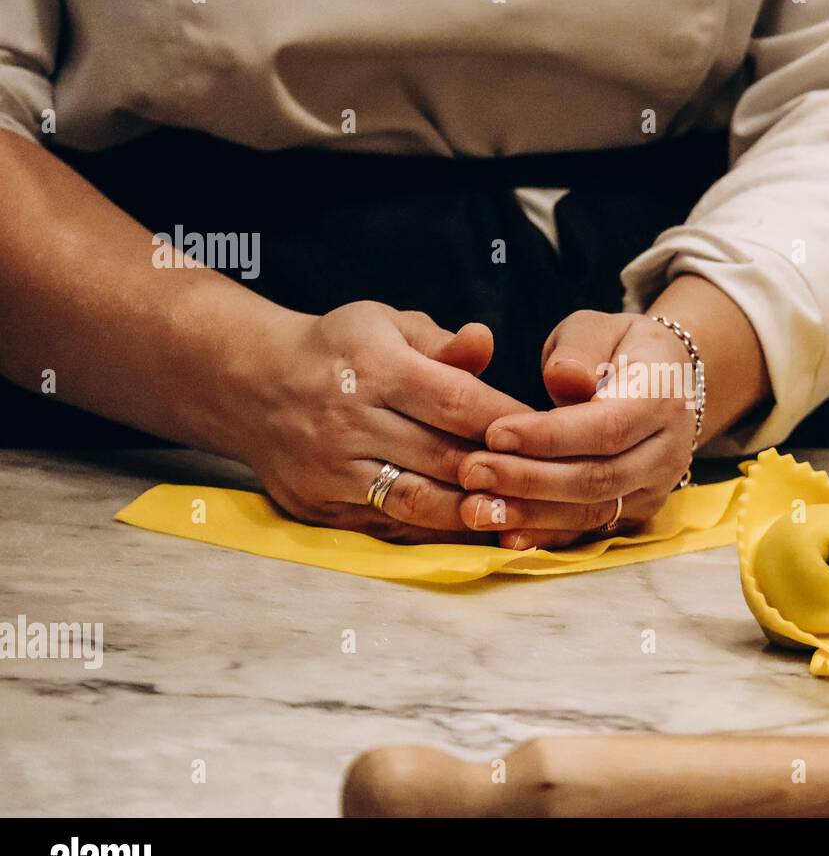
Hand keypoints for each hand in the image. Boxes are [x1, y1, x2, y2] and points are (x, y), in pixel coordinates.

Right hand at [232, 301, 530, 542]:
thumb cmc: (339, 350)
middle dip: (502, 473)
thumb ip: (441, 342)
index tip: (552, 434)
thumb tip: (485, 343)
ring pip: (419, 501)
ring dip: (473, 513)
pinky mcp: (316, 505)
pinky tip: (470, 529)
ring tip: (518, 515)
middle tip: (551, 483)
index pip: (458, 403)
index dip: (510, 423)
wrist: (250, 382)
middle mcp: (348, 420)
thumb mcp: (385, 325)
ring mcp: (329, 468)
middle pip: (445, 457)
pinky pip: (387, 524)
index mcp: (373, 367)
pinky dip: (432, 530)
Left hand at [455, 310, 697, 549]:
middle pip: (597, 478)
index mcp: (662, 399)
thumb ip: (580, 348)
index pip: (606, 427)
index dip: (550, 436)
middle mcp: (667, 452)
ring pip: (592, 513)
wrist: (665, 383)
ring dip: (531, 515)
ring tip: (476, 508)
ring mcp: (655, 489)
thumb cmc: (618, 348)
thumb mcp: (600, 328)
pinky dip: (547, 537)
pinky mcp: (635, 513)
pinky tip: (505, 537)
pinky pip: (590, 532)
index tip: (493, 433)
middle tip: (471, 472)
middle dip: (529, 480)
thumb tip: (564, 377)